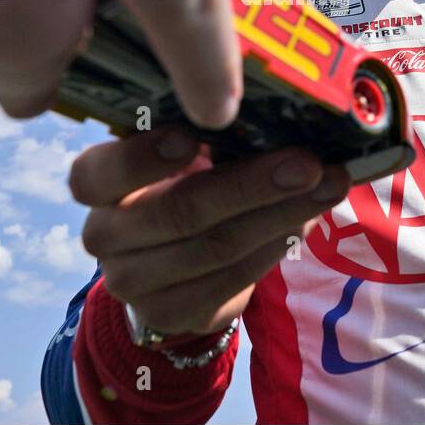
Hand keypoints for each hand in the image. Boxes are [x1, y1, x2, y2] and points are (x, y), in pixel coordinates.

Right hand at [73, 126, 349, 335]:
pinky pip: (231, 281)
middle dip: (251, 185)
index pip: (96, 174)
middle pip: (177, 212)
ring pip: (214, 248)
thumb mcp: (182, 152)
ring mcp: (133, 282)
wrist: (171, 263)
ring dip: (280, 215)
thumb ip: (208, 131)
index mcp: (97, 184)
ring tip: (328, 187)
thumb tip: (277, 109)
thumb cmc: (182, 181)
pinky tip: (303, 222)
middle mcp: (104, 235)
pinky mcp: (170, 314)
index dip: (142, 158)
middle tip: (307, 162)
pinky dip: (274, 248)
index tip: (192, 138)